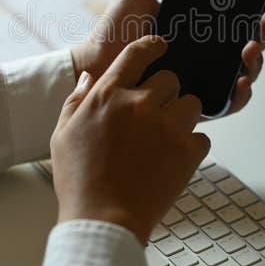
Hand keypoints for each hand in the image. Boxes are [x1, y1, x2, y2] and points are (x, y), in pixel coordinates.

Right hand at [51, 36, 209, 243]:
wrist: (103, 220)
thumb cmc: (79, 180)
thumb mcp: (62, 134)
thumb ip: (76, 101)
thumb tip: (88, 78)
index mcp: (109, 95)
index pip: (137, 53)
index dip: (152, 46)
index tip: (160, 47)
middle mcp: (140, 104)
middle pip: (170, 79)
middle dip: (165, 93)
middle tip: (155, 114)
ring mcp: (167, 127)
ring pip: (192, 103)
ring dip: (182, 116)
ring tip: (166, 137)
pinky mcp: (187, 152)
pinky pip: (202, 137)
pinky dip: (191, 147)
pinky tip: (172, 160)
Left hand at [71, 0, 264, 116]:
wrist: (95, 67)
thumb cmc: (115, 31)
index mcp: (200, 23)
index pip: (238, 10)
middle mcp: (208, 50)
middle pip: (250, 38)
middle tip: (264, 17)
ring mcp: (206, 76)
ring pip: (246, 69)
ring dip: (258, 58)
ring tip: (250, 48)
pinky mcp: (199, 103)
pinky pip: (230, 102)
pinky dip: (242, 94)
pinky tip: (240, 82)